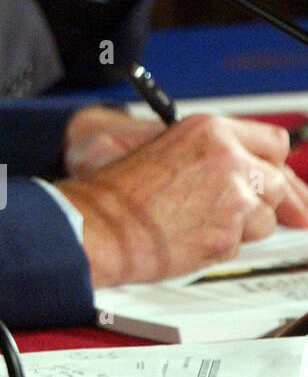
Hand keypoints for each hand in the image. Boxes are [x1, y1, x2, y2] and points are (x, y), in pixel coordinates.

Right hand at [56, 115, 307, 287]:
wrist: (99, 223)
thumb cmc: (119, 191)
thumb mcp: (166, 150)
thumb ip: (212, 155)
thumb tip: (248, 170)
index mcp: (210, 131)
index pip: (273, 142)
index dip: (272, 164)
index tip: (277, 178)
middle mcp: (228, 159)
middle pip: (276, 181)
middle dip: (261, 199)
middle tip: (241, 210)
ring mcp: (233, 197)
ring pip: (265, 217)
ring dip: (242, 225)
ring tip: (200, 221)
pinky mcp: (230, 234)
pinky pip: (243, 243)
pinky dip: (223, 245)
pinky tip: (193, 236)